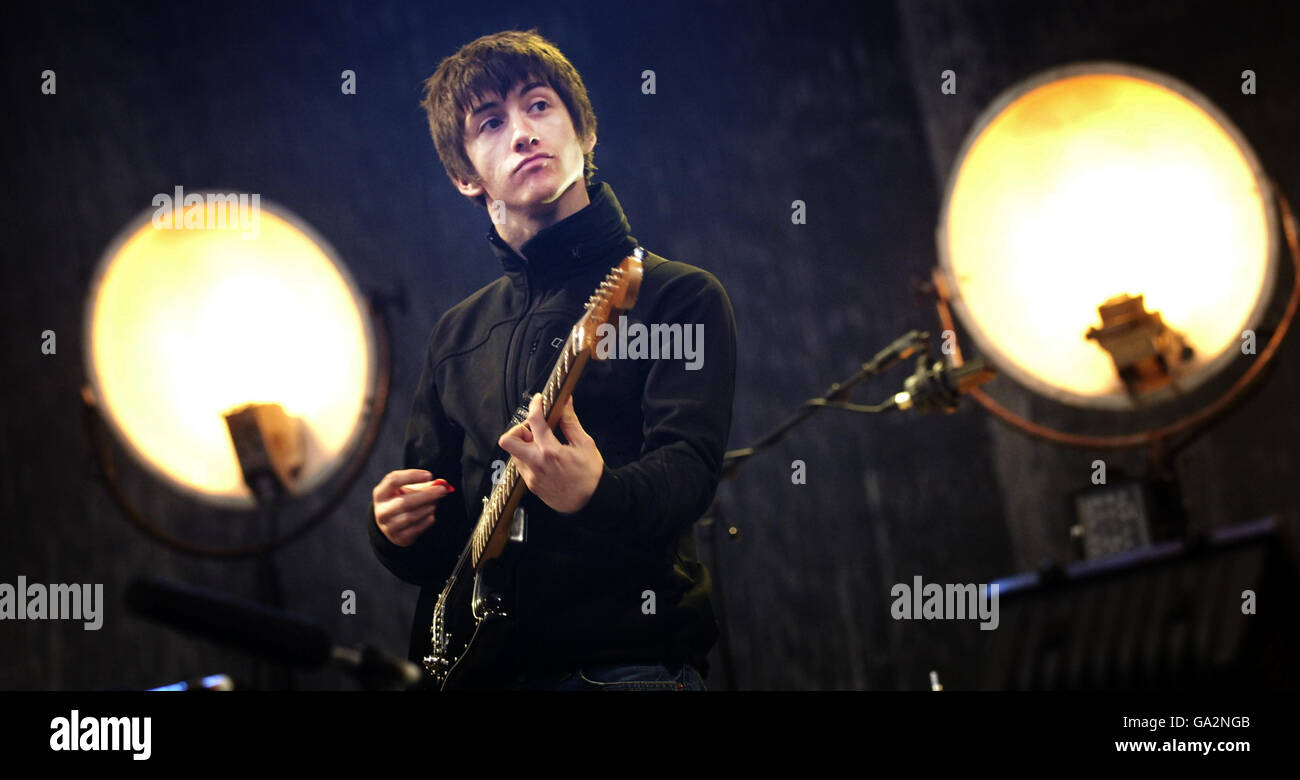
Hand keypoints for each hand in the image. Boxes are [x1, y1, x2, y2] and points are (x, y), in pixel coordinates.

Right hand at [372, 469, 454, 546]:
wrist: (394, 523)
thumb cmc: (403, 500)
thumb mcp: (409, 489)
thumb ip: (425, 485)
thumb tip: (443, 484)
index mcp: (380, 494)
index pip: (392, 481)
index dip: (412, 476)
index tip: (429, 475)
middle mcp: (381, 511)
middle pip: (404, 502)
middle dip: (426, 495)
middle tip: (442, 490)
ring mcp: (388, 526)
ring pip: (411, 517)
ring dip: (427, 508)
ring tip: (434, 503)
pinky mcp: (399, 538)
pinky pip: (416, 529)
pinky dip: (427, 520)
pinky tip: (431, 515)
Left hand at [497, 395, 602, 514]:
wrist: (590, 503)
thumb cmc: (591, 475)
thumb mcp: (585, 444)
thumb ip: (571, 422)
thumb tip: (566, 402)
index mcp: (551, 451)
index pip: (534, 421)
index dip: (535, 405)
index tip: (539, 400)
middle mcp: (536, 464)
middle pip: (507, 441)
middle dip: (518, 430)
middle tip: (534, 430)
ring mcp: (531, 476)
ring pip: (513, 453)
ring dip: (524, 445)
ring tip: (542, 444)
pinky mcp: (531, 485)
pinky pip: (521, 466)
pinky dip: (528, 457)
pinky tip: (544, 458)